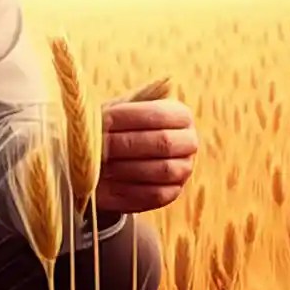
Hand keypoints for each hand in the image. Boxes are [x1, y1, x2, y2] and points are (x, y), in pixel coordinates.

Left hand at [95, 98, 197, 213]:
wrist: (115, 160)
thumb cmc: (117, 128)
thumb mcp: (119, 110)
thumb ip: (126, 103)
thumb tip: (139, 96)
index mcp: (180, 116)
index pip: (158, 114)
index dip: (129, 117)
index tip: (104, 120)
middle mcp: (189, 142)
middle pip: (164, 142)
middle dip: (127, 143)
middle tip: (100, 144)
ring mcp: (184, 169)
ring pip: (162, 169)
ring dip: (128, 167)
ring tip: (102, 163)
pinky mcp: (172, 193)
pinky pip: (155, 194)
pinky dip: (129, 188)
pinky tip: (109, 181)